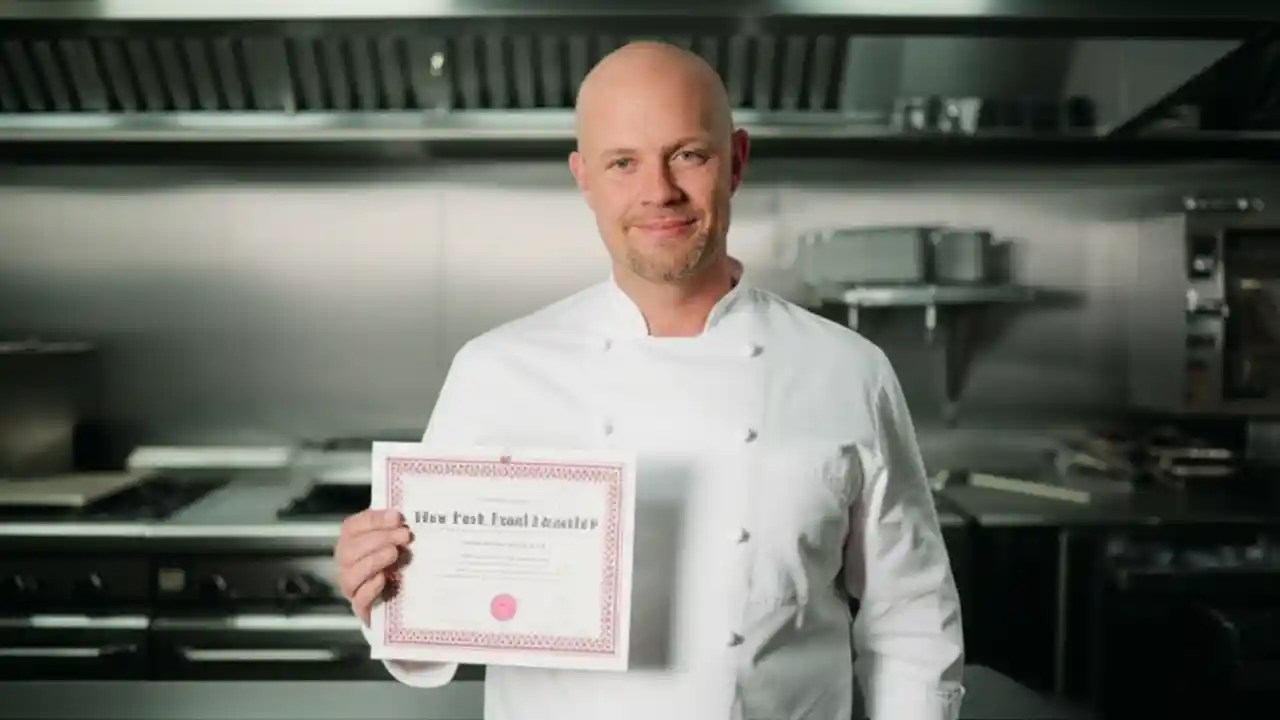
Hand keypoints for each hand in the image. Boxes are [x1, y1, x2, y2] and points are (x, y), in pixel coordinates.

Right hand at [335, 508, 411, 624]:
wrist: (402, 596)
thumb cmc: (397, 561)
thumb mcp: (396, 540)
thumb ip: (395, 527)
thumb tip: (402, 515)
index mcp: (351, 542)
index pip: (353, 526)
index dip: (374, 520)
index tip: (397, 517)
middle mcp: (346, 563)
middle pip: (350, 550)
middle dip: (379, 539)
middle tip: (404, 535)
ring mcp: (352, 586)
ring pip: (350, 575)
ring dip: (373, 561)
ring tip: (394, 553)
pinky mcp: (362, 607)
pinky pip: (359, 600)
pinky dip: (370, 588)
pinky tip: (383, 578)